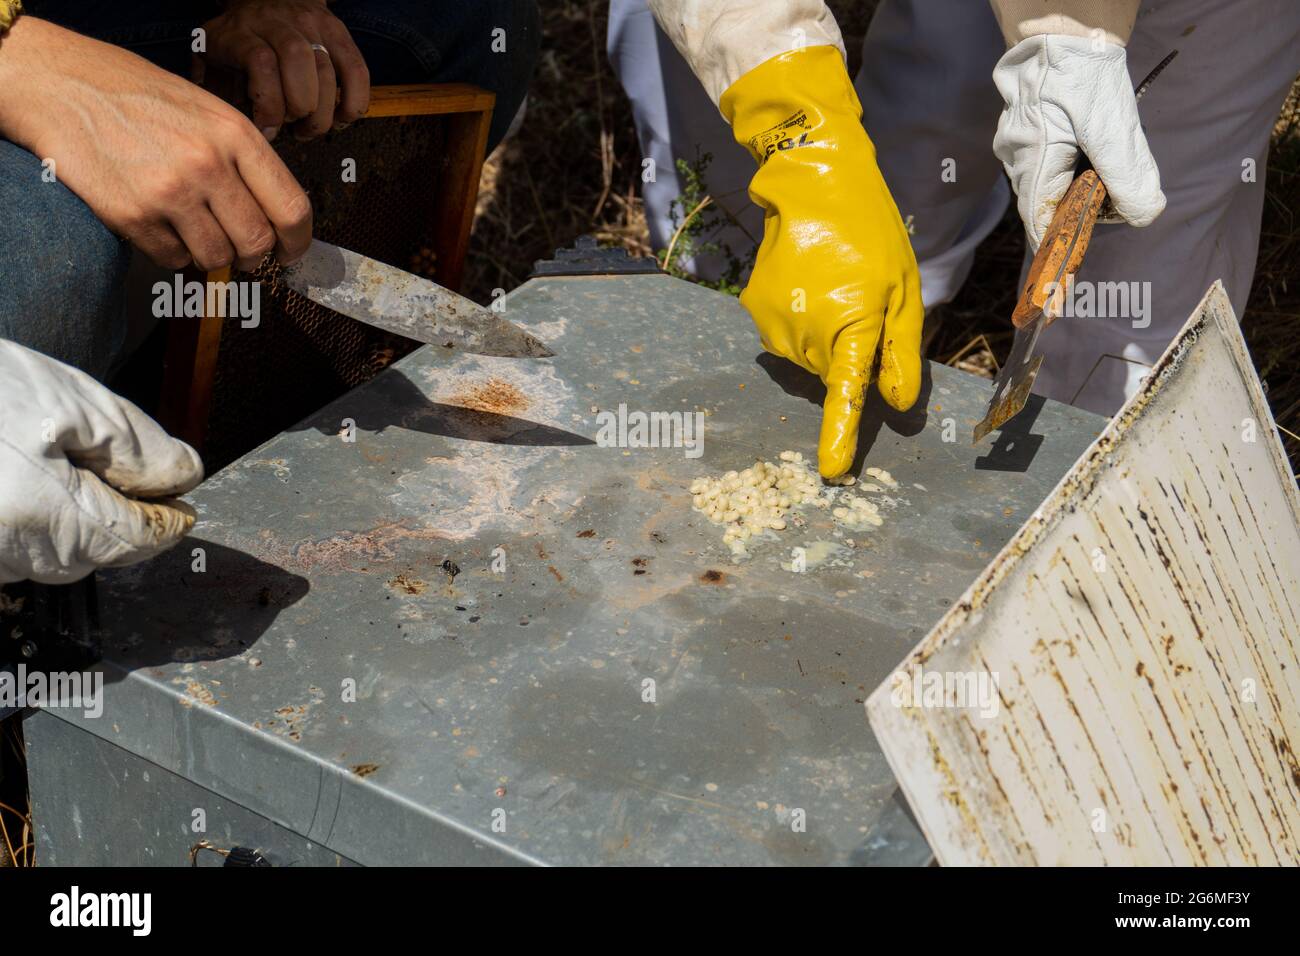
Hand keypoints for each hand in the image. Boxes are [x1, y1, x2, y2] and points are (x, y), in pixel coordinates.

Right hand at [0, 16, 311, 269]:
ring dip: (210, 254)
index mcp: (237, 135)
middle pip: (257, 243)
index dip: (297, 242)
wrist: (64, 88)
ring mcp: (170, 193)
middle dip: (253, 256)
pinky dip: (173, 252)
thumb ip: (246, 160)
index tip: (289, 252)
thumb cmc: (141, 98)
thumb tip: (280, 218)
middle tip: (242, 251)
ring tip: (192, 226)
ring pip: (216, 258)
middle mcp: (208, 165)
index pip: (292, 209)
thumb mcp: (208, 111)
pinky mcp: (134, 216)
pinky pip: (174, 260)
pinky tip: (159, 221)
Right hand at [0, 340, 203, 584]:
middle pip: (89, 553)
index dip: (164, 523)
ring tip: (60, 470)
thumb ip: (136, 447)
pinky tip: (19, 481)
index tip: (183, 510)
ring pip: (45, 557)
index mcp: (42, 516)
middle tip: (135, 486)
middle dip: (117, 521)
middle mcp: (3, 553)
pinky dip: (25, 525)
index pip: (131, 540)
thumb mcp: (71, 401)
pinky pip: (5, 552)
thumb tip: (183, 478)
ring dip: (69, 525)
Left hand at [196, 0, 369, 141]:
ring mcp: (310, 24)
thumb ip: (218, 91)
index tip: (267, 129)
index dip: (269, 104)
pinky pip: (357, 70)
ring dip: (324, 112)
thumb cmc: (237, 41)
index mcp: (240, 30)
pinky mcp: (337, 31)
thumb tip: (243, 131)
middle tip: (293, 127)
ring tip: (311, 128)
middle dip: (299, 106)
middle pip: (298, 61)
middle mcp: (275, 21)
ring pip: (327, 70)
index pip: (261, 62)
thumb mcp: (211, 58)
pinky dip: (354, 102)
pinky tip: (341, 118)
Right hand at [720, 46, 923, 478]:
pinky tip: (807, 284)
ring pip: (805, 357)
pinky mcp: (755, 309)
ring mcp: (774, 321)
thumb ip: (900, 351)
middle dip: (845, 354)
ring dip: (821, 337)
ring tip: (831, 287)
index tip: (833, 473)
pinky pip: (784, 336)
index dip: (841, 435)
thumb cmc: (869, 233)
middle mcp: (805, 330)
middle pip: (828, 373)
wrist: (810, 183)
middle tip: (861, 303)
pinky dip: (799, 323)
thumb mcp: (903, 290)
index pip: (845, 393)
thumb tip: (897, 404)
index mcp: (850, 325)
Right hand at [993, 35, 1164, 250]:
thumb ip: (1128, 177)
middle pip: (1050, 202)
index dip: (1068, 238)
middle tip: (1117, 179)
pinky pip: (1053, 159)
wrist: (1066, 24)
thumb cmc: (1084, 72)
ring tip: (1106, 152)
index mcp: (1028, 161)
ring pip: (1054, 180)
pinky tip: (1094, 140)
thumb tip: (1144, 215)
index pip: (1040, 222)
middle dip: (1086, 201)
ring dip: (1085, 178)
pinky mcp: (1029, 129)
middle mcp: (1015, 157)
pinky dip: (1078, 160)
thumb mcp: (1113, 127)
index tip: (1092, 240)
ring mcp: (1018, 142)